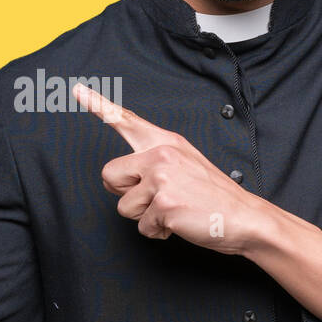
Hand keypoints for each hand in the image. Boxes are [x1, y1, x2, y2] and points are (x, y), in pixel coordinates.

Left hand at [73, 82, 267, 254]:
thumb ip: (152, 163)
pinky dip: (159, 231)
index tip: (77, 90)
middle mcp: (161, 155)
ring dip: (145, 216)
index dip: (98, 105)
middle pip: (110, 175)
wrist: (244, 217)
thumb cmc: (214, 196)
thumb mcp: (185, 165)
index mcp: (165, 142)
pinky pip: (143, 226)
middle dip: (126, 193)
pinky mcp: (164, 203)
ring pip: (124, 206)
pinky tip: (179, 222)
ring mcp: (162, 178)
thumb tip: (119, 177)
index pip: (126, 120)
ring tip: (174, 210)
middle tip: (155, 198)